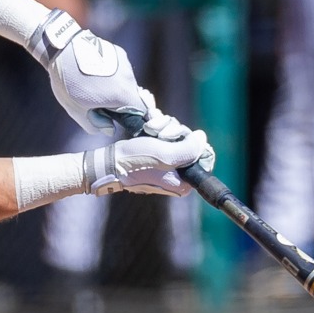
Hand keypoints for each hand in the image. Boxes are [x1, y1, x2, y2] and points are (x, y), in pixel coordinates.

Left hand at [29, 10, 150, 134]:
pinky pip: (121, 70)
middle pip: (134, 97)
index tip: (122, 121)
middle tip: (102, 105)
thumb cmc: (69, 81)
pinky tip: (96, 74)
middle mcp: (129, 77)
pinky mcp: (118, 52)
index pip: (143, 112)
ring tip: (96, 87)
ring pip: (127, 82)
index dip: (135, 119)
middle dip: (122, 104)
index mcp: (122, 94)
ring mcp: (125, 63)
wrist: (63, 48)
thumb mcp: (78, 111)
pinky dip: (113, 75)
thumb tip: (109, 129)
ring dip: (116, 88)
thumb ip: (96, 125)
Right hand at [86, 128, 213, 195]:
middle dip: (175, 133)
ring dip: (164, 129)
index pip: (204, 157)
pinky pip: (166, 137)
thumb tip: (201, 138)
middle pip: (190, 144)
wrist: (109, 163)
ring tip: (149, 131)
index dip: (193, 142)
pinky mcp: (157, 156)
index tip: (178, 139)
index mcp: (185, 183)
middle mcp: (179, 176)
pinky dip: (158, 130)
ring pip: (178, 137)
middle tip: (160, 135)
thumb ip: (190, 148)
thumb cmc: (136, 162)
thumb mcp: (166, 155)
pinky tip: (147, 130)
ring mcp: (168, 165)